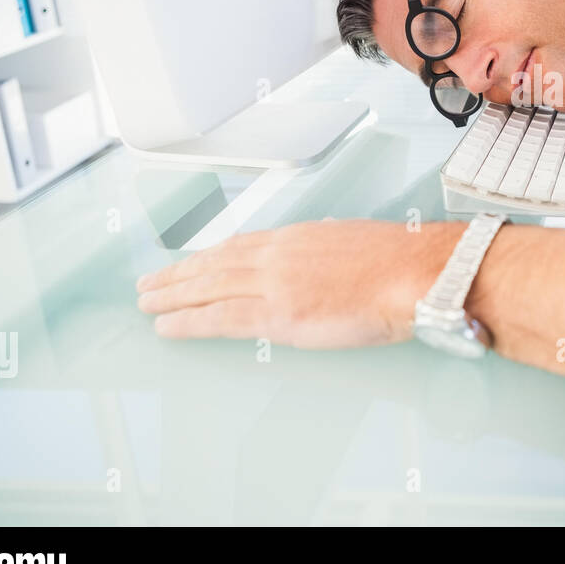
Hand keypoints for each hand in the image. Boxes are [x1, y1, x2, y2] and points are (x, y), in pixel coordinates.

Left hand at [135, 218, 462, 347]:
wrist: (417, 273)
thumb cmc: (400, 263)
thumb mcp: (354, 243)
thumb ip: (326, 253)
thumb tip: (319, 264)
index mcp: (298, 237)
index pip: (240, 246)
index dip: (208, 257)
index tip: (189, 264)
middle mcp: (279, 255)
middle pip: (214, 264)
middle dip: (178, 275)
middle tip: (148, 284)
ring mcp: (276, 284)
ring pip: (208, 288)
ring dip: (172, 295)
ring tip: (147, 303)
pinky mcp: (279, 315)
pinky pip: (220, 318)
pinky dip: (188, 322)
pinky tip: (168, 326)